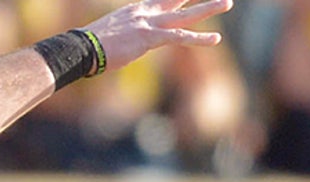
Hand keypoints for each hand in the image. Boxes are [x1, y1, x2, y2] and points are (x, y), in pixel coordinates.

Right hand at [82, 0, 230, 68]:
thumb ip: (127, 36)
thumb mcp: (112, 36)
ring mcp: (148, 24)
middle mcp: (144, 13)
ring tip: (227, 2)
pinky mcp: (150, 38)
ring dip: (207, 8)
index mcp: (136, 11)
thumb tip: (127, 45)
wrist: (81, 49)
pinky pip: (179, 37)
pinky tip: (215, 39)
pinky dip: (198, 39)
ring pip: (184, 14)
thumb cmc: (91, 47)